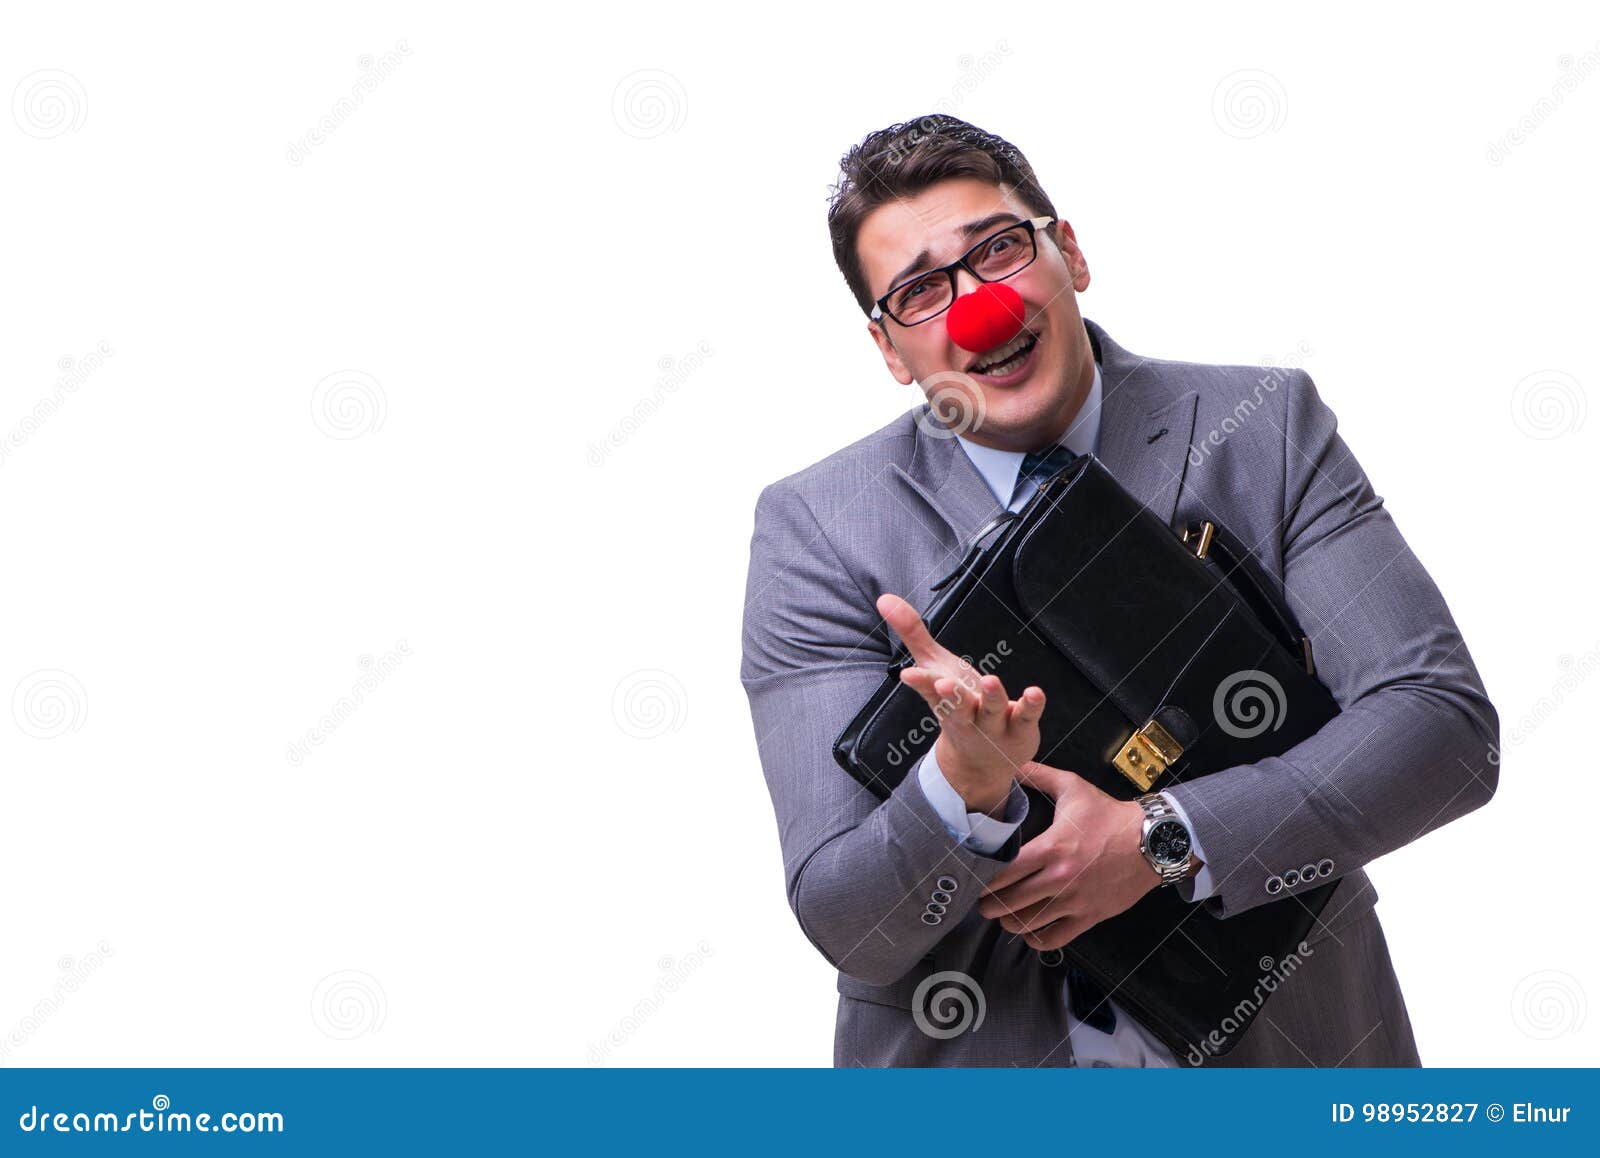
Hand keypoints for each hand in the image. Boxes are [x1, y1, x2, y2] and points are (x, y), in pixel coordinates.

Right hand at [876, 592, 1044, 814]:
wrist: (980, 762)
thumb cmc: (957, 705)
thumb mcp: (935, 667)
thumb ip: (912, 632)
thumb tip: (884, 598)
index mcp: (941, 700)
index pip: (928, 690)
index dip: (920, 682)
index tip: (908, 674)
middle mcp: (965, 715)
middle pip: (956, 707)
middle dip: (950, 696)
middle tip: (943, 684)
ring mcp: (992, 724)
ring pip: (990, 711)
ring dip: (991, 697)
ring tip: (991, 681)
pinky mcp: (1019, 727)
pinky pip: (1025, 716)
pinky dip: (1031, 705)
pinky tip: (1034, 692)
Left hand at [976, 761, 1166, 949]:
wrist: (1153, 841)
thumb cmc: (1110, 815)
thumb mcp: (1072, 788)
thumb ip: (1037, 774)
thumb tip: (1010, 761)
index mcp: (1051, 847)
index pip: (1005, 871)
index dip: (984, 878)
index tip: (975, 877)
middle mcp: (1060, 878)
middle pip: (1009, 902)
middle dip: (988, 904)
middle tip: (982, 900)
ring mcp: (1075, 900)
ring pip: (1028, 923)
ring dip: (1009, 922)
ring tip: (1002, 914)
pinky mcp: (1090, 916)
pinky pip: (1055, 939)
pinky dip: (1036, 938)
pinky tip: (1029, 929)